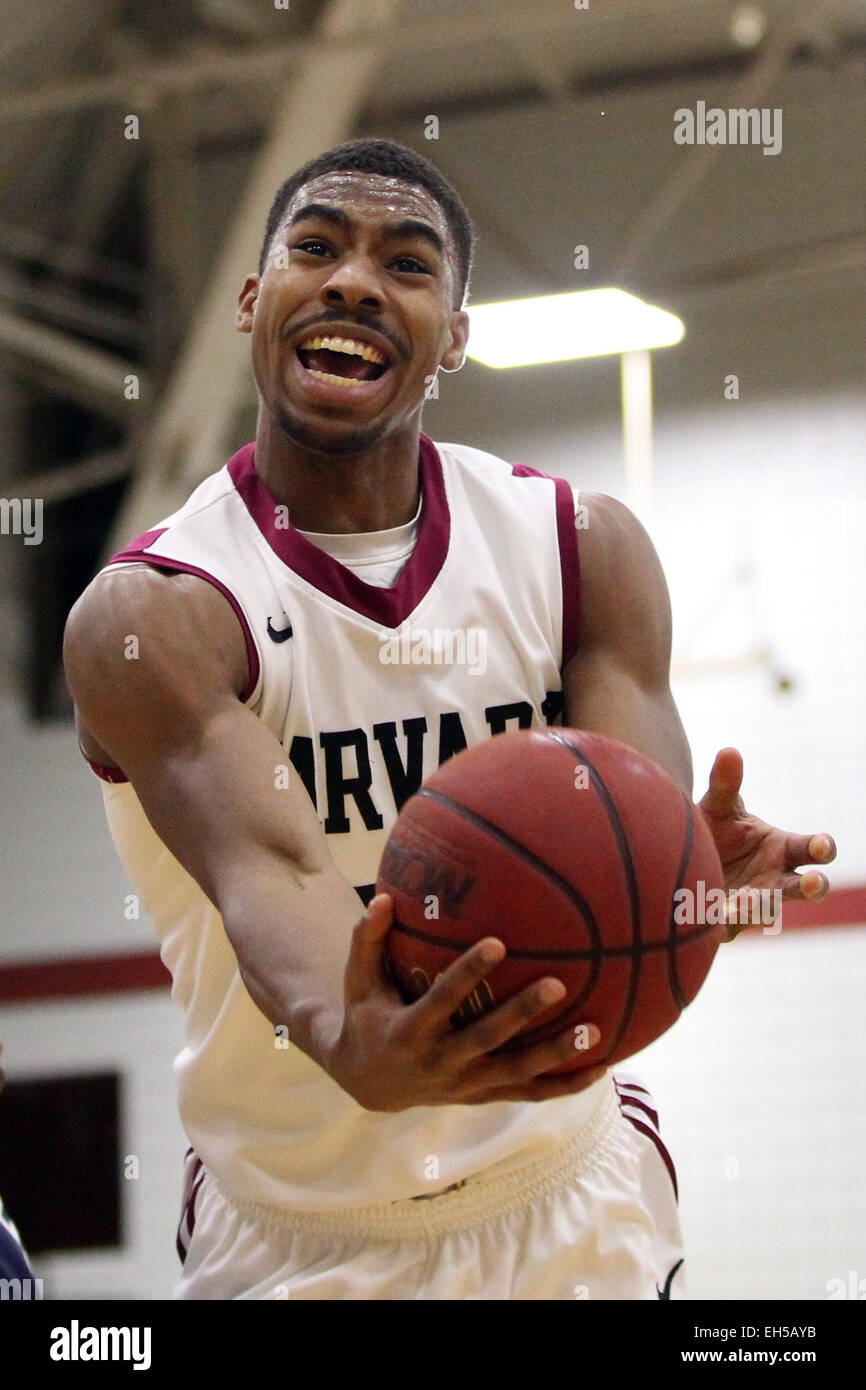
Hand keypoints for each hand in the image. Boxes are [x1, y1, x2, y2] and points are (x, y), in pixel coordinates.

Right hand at [326, 895, 607, 1111]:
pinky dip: (565, 1085)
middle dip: (522, 1013)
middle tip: (558, 984)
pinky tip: (601, 1066)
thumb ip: (367, 940)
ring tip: (595, 1031)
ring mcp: (466, 1084)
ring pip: (517, 1072)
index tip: (497, 941)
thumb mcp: (359, 982)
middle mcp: (440, 1062)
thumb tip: (382, 896)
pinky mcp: (484, 1096)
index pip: (442, 1000)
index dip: (468, 973)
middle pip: (487, 1038)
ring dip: (556, 1054)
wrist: (371, 1084)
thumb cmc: (368, 1017)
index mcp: (410, 1032)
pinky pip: (530, 1094)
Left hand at [698, 747, 835, 939]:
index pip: (810, 848)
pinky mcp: (728, 922)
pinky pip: (729, 925)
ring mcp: (754, 904)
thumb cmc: (713, 829)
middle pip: (803, 887)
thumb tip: (728, 751)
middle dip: (813, 887)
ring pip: (767, 911)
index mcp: (782, 848)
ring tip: (742, 904)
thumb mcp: (718, 806)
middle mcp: (775, 879)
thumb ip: (725, 784)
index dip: (821, 847)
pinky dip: (721, 919)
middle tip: (816, 886)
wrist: (683, 857)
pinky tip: (709, 914)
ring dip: (758, 908)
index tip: (825, 846)